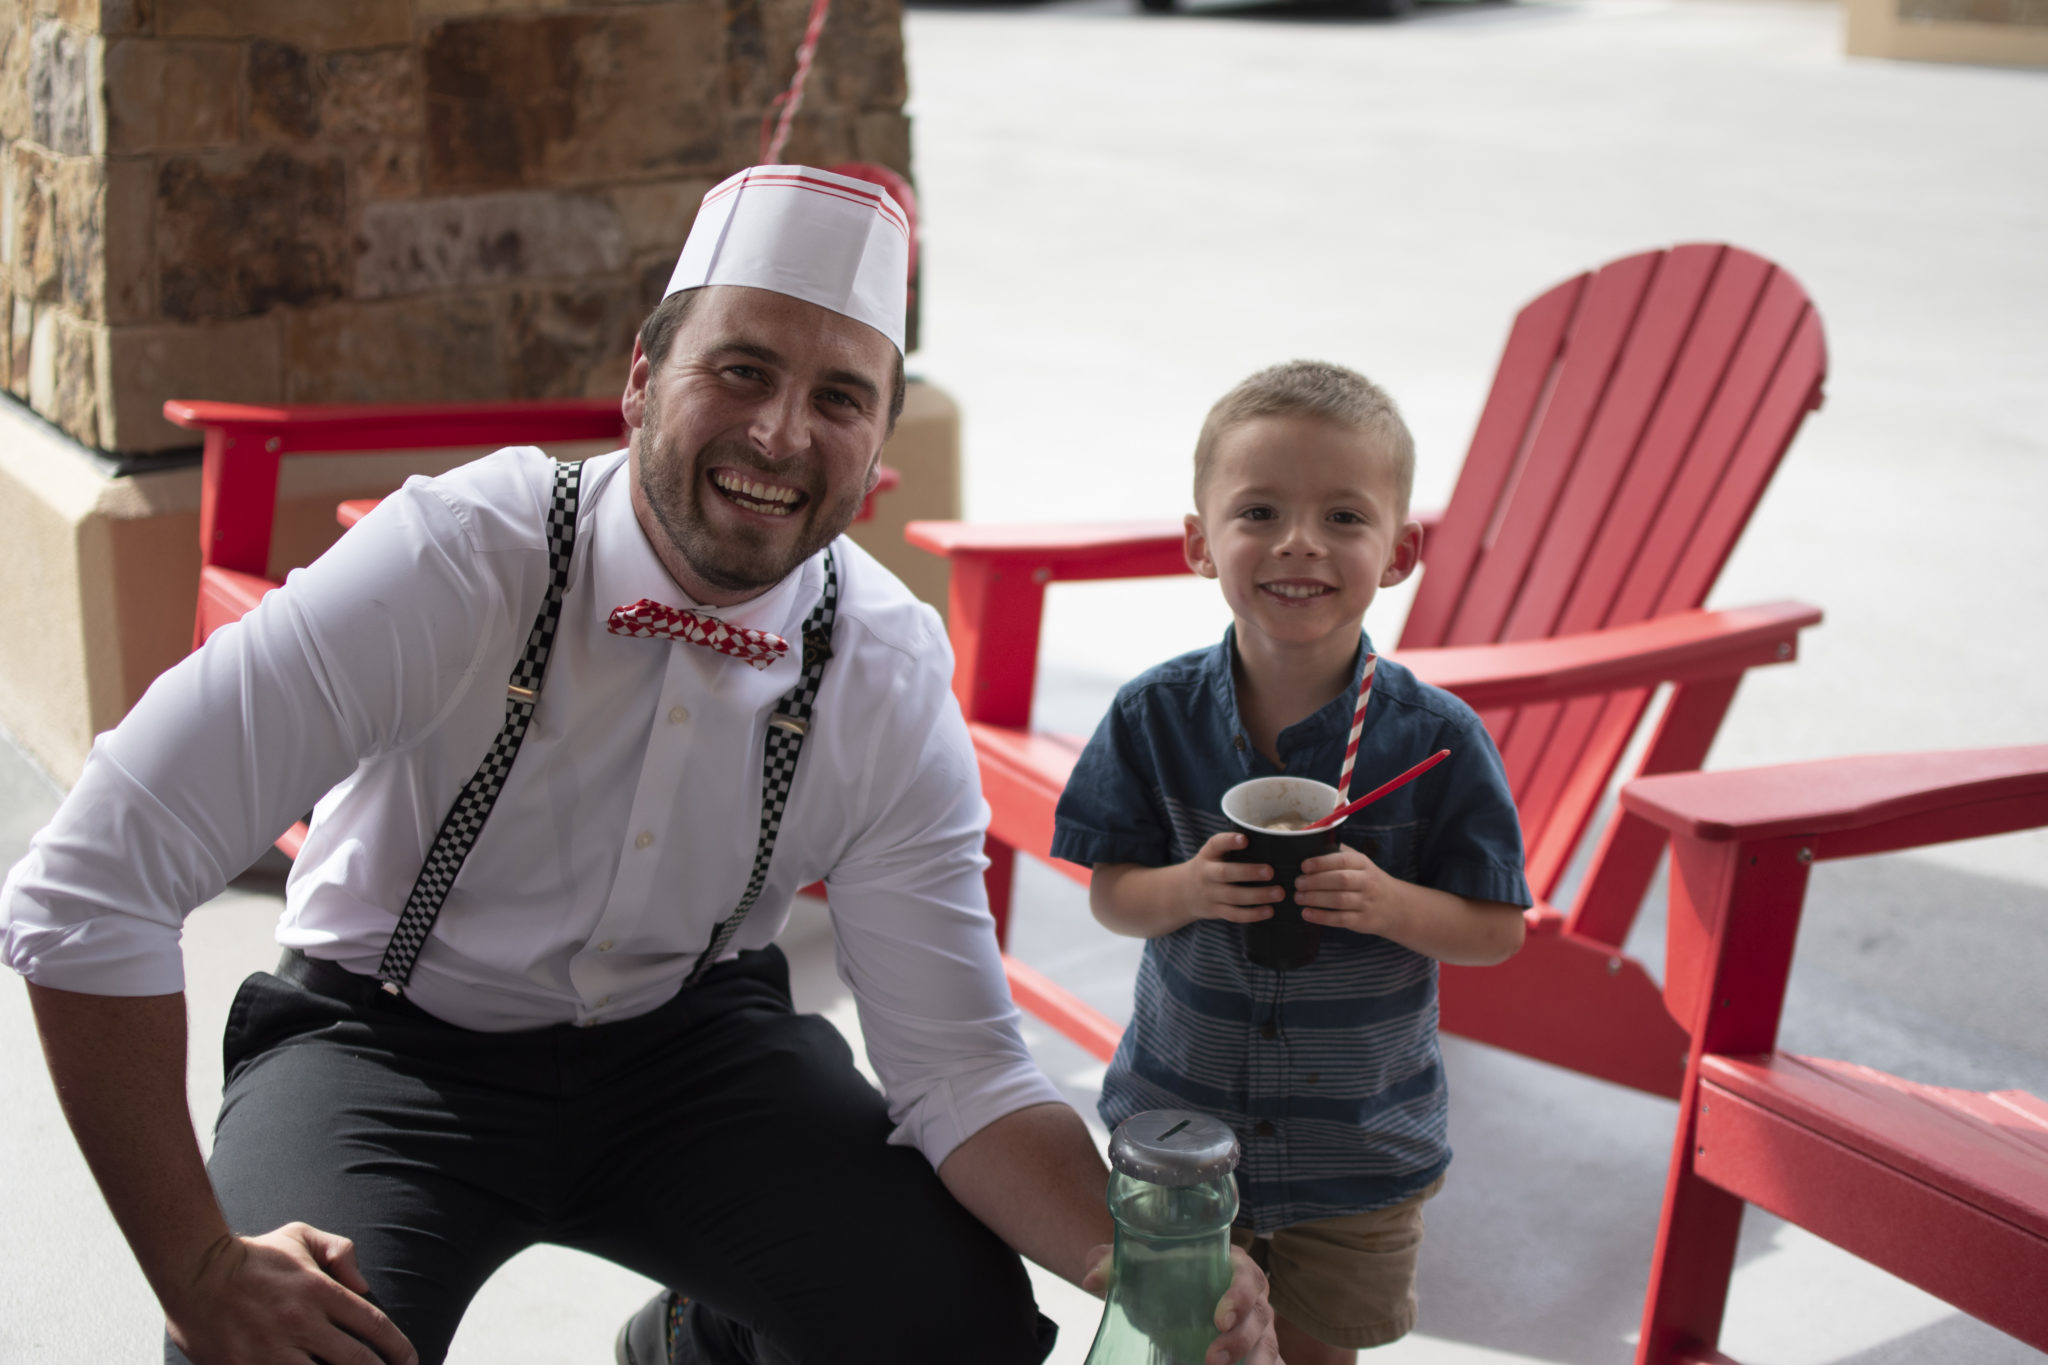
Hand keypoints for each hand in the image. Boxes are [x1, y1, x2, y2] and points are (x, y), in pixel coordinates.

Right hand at [165, 1223, 417, 1364]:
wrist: (193, 1270)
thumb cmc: (253, 1255)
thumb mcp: (301, 1237)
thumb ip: (340, 1252)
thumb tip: (365, 1285)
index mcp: (319, 1291)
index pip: (373, 1325)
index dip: (398, 1348)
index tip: (410, 1361)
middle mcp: (300, 1323)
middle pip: (356, 1360)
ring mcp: (270, 1350)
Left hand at [1082, 1242, 1277, 1364]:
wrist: (1176, 1304)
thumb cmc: (1168, 1279)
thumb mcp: (1144, 1270)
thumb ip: (1116, 1264)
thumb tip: (1092, 1278)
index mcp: (1231, 1266)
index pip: (1246, 1274)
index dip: (1239, 1295)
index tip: (1220, 1318)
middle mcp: (1253, 1296)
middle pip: (1259, 1316)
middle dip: (1240, 1340)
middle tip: (1212, 1359)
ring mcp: (1260, 1327)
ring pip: (1268, 1345)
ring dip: (1252, 1362)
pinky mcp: (1260, 1352)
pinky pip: (1272, 1363)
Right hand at [1180, 833, 1282, 923]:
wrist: (1183, 893)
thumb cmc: (1210, 867)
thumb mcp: (1212, 855)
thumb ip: (1231, 849)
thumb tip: (1269, 843)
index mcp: (1208, 855)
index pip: (1216, 844)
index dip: (1229, 841)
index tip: (1245, 839)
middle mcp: (1206, 874)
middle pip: (1225, 873)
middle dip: (1248, 872)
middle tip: (1271, 872)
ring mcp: (1210, 894)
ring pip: (1233, 896)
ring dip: (1257, 895)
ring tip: (1279, 893)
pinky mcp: (1216, 910)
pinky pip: (1234, 914)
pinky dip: (1252, 914)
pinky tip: (1270, 910)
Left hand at [1295, 844, 1393, 936]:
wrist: (1397, 907)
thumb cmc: (1369, 880)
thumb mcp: (1361, 863)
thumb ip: (1340, 854)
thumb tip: (1311, 843)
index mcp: (1364, 864)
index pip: (1342, 860)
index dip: (1322, 862)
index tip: (1304, 866)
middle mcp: (1367, 882)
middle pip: (1340, 880)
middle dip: (1315, 881)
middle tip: (1298, 883)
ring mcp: (1366, 902)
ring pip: (1339, 900)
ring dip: (1315, 899)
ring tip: (1298, 897)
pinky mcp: (1363, 921)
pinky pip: (1341, 919)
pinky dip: (1321, 917)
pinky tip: (1306, 913)